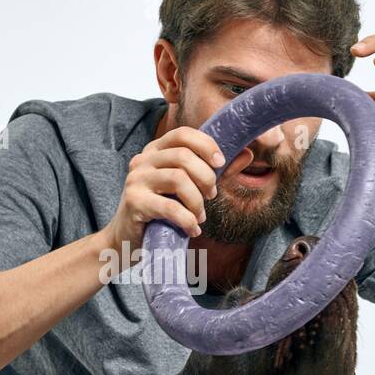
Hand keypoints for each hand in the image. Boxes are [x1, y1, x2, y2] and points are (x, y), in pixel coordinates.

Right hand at [102, 125, 224, 255]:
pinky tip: (192, 229)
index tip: (220, 162)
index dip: (206, 145)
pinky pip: (169, 207)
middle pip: (183, 156)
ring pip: (178, 179)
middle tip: (210, 196)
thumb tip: (247, 153)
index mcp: (155, 151)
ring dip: (197, 201)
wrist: (127, 240)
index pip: (183, 134)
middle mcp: (142, 161)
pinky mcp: (133, 202)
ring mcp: (136, 180)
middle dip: (206, 177)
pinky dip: (187, 220)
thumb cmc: (161, 212)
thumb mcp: (188, 189)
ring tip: (200, 216)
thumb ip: (214, 171)